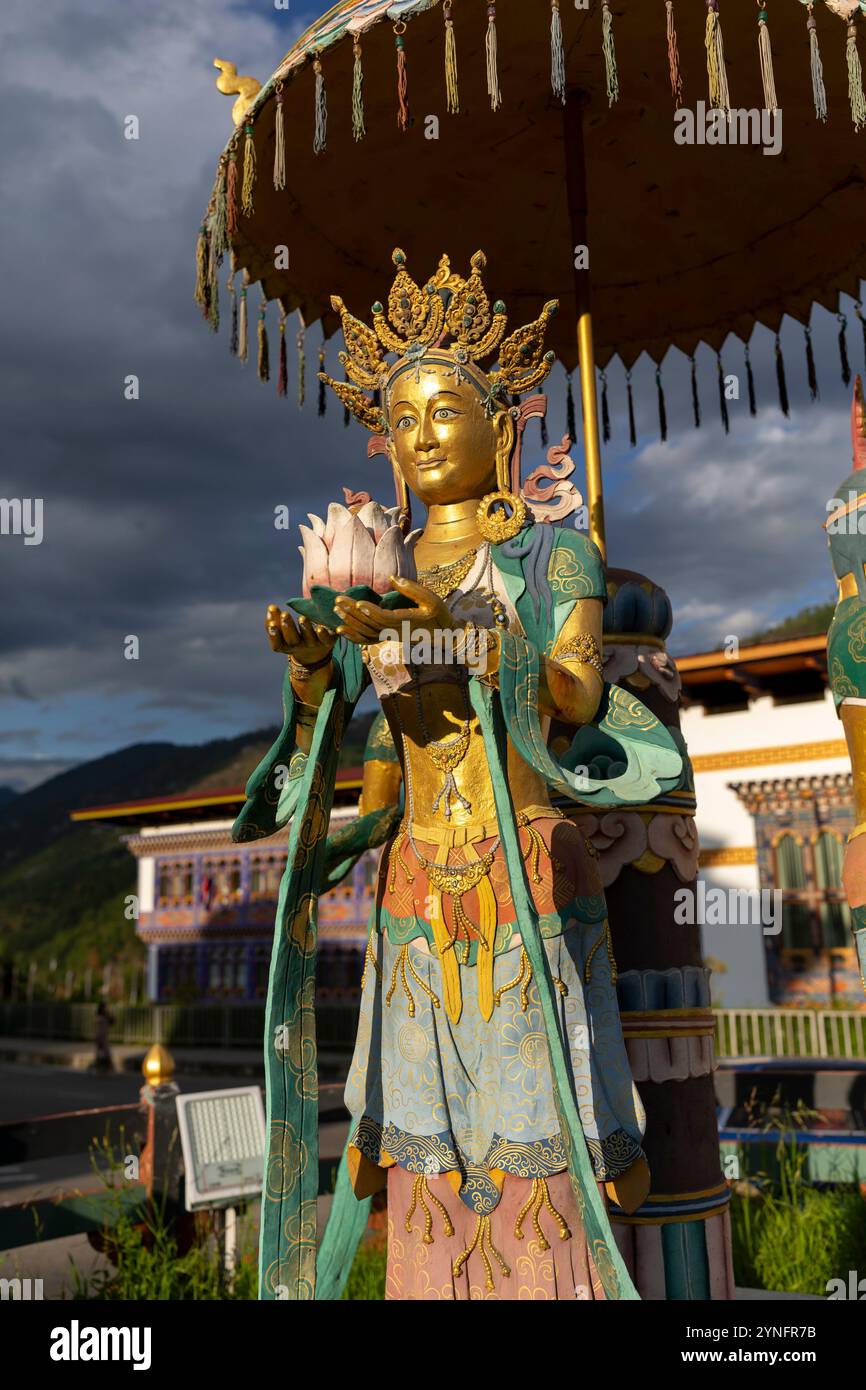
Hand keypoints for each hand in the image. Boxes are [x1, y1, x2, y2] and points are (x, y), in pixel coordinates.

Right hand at [264, 604, 335, 667]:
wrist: (317, 651)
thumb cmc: (296, 635)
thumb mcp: (285, 629)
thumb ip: (276, 619)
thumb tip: (271, 608)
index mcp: (286, 645)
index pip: (277, 643)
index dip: (273, 635)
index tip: (271, 624)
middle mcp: (299, 646)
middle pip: (292, 639)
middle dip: (288, 627)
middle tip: (285, 614)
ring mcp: (313, 645)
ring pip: (308, 638)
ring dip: (305, 628)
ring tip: (301, 617)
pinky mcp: (327, 642)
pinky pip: (325, 639)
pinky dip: (322, 634)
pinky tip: (320, 627)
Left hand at [333, 576, 457, 645]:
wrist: (444, 636)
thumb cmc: (438, 615)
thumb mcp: (431, 599)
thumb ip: (411, 588)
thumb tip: (391, 577)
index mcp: (407, 622)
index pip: (385, 619)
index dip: (371, 612)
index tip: (358, 603)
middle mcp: (396, 632)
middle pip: (371, 625)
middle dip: (353, 614)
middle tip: (338, 601)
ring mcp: (391, 637)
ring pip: (367, 634)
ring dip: (350, 623)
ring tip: (336, 610)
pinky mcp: (388, 638)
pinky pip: (368, 641)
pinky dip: (353, 637)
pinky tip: (341, 630)